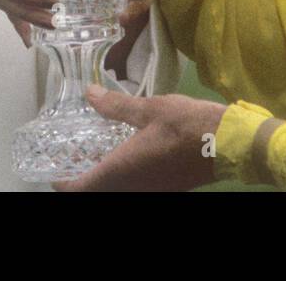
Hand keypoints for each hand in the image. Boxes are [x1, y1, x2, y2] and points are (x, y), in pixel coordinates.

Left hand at [53, 88, 226, 191]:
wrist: (230, 144)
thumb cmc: (187, 125)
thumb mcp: (149, 108)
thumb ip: (116, 105)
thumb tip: (89, 94)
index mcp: (121, 171)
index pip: (80, 189)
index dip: (63, 183)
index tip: (55, 171)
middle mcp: (132, 188)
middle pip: (97, 192)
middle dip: (82, 179)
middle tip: (73, 157)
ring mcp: (151, 191)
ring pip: (116, 191)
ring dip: (103, 177)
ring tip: (96, 152)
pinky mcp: (166, 188)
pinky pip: (133, 187)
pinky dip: (122, 176)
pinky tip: (125, 153)